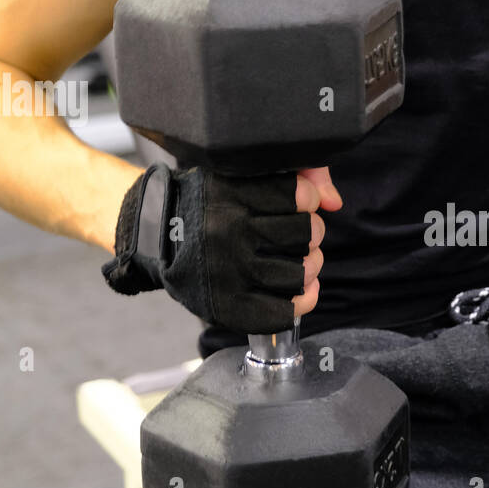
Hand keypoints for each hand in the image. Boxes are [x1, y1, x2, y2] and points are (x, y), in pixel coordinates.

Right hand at [102, 163, 340, 331]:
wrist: (154, 237)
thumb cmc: (205, 203)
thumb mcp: (235, 176)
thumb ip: (292, 176)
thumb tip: (333, 201)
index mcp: (228, 193)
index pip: (298, 195)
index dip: (309, 198)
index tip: (303, 201)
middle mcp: (227, 232)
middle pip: (305, 233)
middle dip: (312, 231)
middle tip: (303, 233)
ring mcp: (226, 272)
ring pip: (299, 272)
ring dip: (311, 266)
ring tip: (302, 260)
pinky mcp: (225, 305)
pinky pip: (282, 312)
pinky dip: (302, 302)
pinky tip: (303, 290)